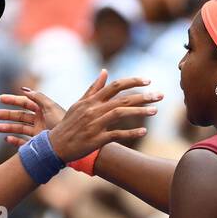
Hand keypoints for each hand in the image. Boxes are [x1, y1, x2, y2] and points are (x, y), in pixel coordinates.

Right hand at [0, 87, 65, 146]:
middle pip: (20, 116)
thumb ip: (38, 97)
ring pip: (20, 128)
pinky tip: (6, 138)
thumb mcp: (50, 107)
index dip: (11, 100)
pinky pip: (24, 142)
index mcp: (42, 109)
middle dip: (6, 114)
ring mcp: (38, 132)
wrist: (71, 143)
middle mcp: (39, 120)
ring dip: (8, 127)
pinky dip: (15, 141)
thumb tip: (24, 89)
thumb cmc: (62, 123)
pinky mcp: (38, 144)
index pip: (24, 103)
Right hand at [45, 69, 161, 162]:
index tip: (148, 81)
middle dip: (143, 96)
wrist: (56, 145)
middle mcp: (94, 110)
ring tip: (155, 110)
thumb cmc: (69, 124)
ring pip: (121, 114)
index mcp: (91, 100)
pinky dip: (131, 133)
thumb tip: (105, 71)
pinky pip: (116, 135)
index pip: (115, 86)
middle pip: (122, 99)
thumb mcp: (79, 104)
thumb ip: (94, 88)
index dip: (132, 82)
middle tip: (160, 96)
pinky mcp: (96, 140)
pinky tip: (144, 131)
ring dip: (140, 112)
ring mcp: (95, 125)